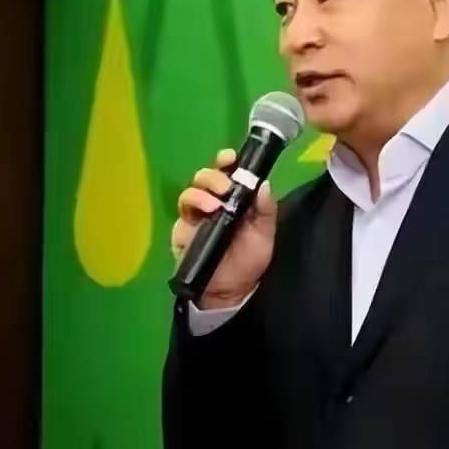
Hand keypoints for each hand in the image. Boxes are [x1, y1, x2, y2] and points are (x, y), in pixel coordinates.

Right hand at [171, 148, 277, 307]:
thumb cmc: (248, 260)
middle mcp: (212, 202)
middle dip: (214, 176)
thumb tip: (264, 184)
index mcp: (233, 199)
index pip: (226, 172)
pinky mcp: (182, 231)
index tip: (231, 158)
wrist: (230, 290)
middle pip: (204, 177)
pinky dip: (193, 206)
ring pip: (190, 191)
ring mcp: (195, 216)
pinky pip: (182, 213)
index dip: (226, 161)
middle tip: (225, 187)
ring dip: (202, 191)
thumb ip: (266, 209)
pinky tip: (206, 212)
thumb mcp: (265, 233)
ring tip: (215, 204)